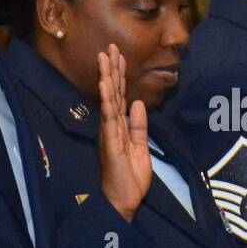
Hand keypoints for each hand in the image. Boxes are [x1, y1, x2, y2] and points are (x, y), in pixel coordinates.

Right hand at [97, 44, 150, 221]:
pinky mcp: (110, 142)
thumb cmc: (130, 178)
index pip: (120, 96)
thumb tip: (139, 104)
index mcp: (119, 127)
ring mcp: (109, 133)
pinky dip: (106, 100)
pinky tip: (104, 85)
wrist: (124, 201)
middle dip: (112, 69)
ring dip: (107, 78)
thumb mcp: (141, 148)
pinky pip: (108, 118)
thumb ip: (139, 126)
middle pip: (112, 93)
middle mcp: (111, 126)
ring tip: (105, 57)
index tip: (120, 56)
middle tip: (110, 47)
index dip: (120, 76)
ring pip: (108, 100)